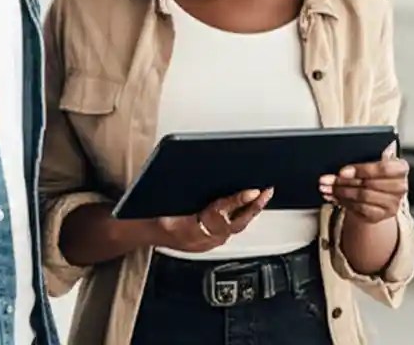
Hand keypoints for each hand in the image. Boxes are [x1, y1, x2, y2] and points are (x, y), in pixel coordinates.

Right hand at [149, 187, 272, 252]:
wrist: (146, 232)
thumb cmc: (152, 215)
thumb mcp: (161, 200)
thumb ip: (176, 187)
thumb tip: (191, 169)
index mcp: (189, 229)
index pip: (218, 214)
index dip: (236, 201)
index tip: (252, 191)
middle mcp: (201, 240)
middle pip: (234, 223)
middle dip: (253, 207)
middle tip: (266, 191)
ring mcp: (208, 243)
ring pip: (236, 227)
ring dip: (252, 211)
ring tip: (265, 194)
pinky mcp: (211, 242)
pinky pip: (232, 230)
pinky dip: (244, 217)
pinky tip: (252, 205)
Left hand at [319, 144, 408, 223]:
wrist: (379, 194)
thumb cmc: (375, 174)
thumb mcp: (373, 162)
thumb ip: (363, 159)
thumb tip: (342, 164)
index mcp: (401, 168)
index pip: (383, 168)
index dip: (362, 170)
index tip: (342, 171)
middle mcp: (400, 186)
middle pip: (369, 184)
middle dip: (344, 182)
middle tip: (327, 180)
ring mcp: (392, 203)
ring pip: (363, 197)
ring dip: (341, 193)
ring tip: (328, 188)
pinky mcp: (382, 215)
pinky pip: (360, 209)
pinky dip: (344, 202)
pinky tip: (335, 197)